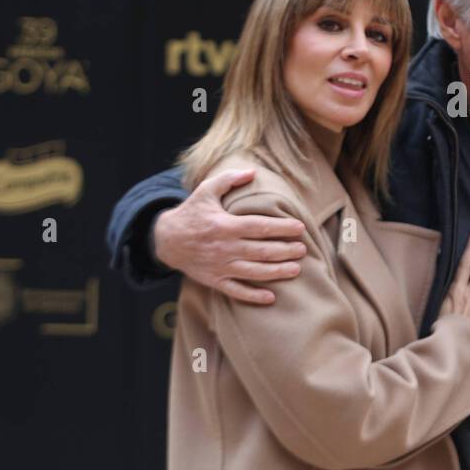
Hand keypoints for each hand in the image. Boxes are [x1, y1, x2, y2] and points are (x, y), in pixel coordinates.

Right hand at [153, 168, 305, 305]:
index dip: (281, 228)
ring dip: (276, 272)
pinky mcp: (214, 280)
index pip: (259, 227)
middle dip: (285, 251)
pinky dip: (253, 296)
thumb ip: (228, 180)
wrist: (166, 240)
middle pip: (261, 251)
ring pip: (253, 272)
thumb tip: (252, 172)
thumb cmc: (191, 212)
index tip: (300, 228)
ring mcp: (220, 266)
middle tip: (303, 249)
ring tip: (296, 269)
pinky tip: (270, 297)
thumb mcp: (206, 191)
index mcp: (225, 225)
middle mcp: (225, 247)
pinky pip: (235, 291)